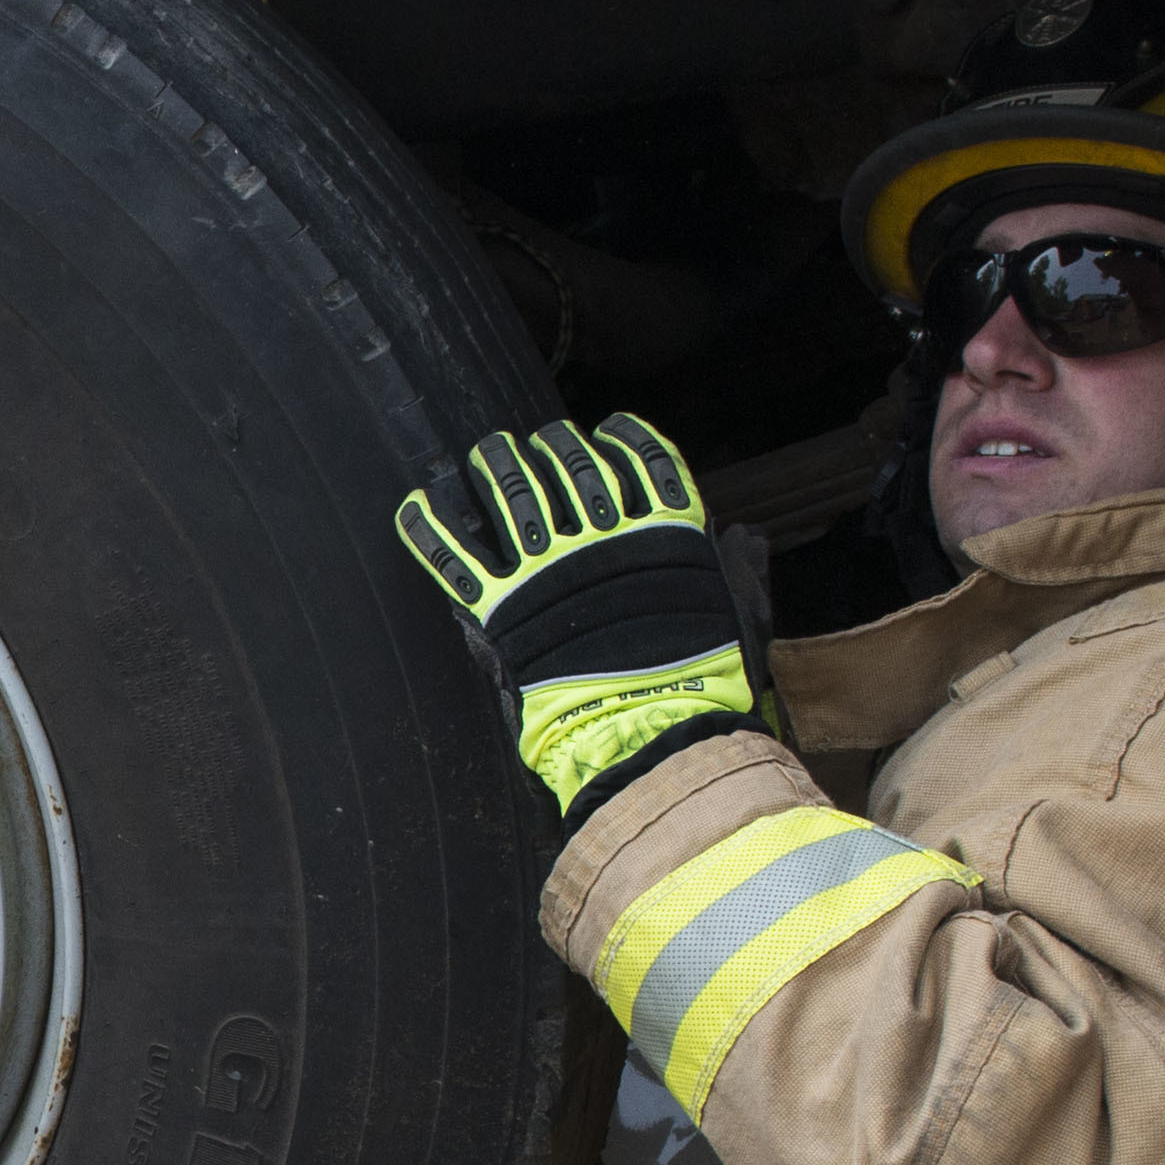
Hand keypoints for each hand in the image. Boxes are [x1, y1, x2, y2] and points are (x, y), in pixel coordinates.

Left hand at [394, 415, 758, 818]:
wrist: (656, 734)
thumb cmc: (709, 686)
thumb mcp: (745, 619)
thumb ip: (743, 570)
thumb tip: (746, 534)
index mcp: (663, 534)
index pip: (642, 460)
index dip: (623, 437)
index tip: (608, 430)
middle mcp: (602, 539)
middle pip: (571, 465)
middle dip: (552, 447)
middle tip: (537, 442)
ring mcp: (549, 571)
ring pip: (514, 491)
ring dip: (497, 464)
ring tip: (488, 453)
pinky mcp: (506, 611)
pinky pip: (457, 556)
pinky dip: (431, 527)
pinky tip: (418, 502)